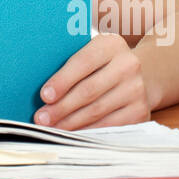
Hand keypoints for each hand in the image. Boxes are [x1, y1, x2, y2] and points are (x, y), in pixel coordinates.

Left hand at [34, 33, 150, 129]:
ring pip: (97, 111)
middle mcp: (128, 65)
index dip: (62, 81)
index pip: (83, 62)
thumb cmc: (101, 64)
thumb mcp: (90, 51)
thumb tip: (38, 84)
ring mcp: (136, 89)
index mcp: (111, 44)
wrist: (139, 75)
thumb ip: (69, 60)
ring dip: (70, 123)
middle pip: (89, 90)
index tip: (43, 96)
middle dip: (61, 107)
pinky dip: (88, 131)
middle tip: (41, 118)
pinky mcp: (140, 112)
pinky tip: (72, 133)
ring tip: (51, 128)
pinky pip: (110, 126)